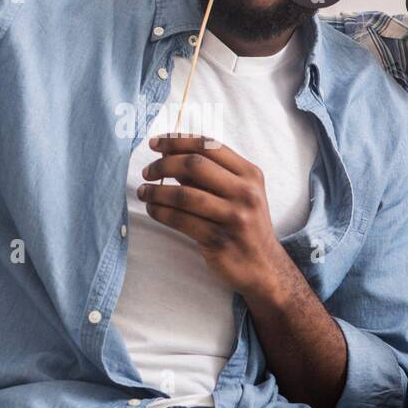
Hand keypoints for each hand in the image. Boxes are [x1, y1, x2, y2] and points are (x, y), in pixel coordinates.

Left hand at [136, 134, 292, 299]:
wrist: (264, 266)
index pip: (209, 146)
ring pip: (184, 195)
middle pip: (195, 165)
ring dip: (157, 191)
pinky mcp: (219, 241)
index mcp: (250, 174)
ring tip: (143, 192)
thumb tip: (168, 154)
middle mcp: (245, 192)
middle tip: (147, 171)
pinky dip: (160, 212)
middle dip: (163, 165)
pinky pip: (181, 221)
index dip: (177, 141)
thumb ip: (210, 174)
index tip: (155, 143)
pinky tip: (153, 209)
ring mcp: (234, 218)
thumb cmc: (245, 224)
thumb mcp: (239, 192)